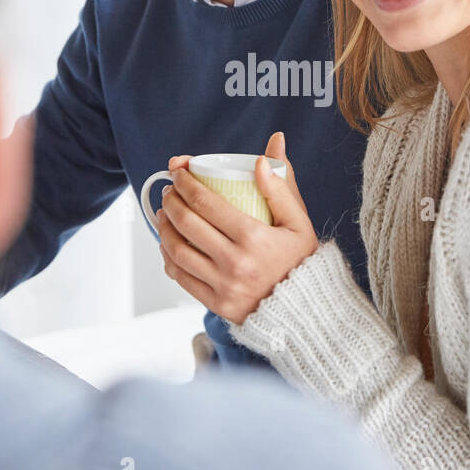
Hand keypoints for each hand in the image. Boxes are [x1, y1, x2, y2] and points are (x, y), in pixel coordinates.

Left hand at [157, 131, 317, 323]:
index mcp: (254, 237)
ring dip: (164, 227)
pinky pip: (181, 277)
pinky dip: (168, 257)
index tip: (178, 173)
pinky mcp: (216, 304)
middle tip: (169, 190)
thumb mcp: (299, 222)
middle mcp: (235, 263)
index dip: (185, 183)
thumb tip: (261, 158)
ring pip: (177, 251)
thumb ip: (281, 188)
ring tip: (164, 213)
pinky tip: (168, 244)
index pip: (206, 203)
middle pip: (187, 223)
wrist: (305, 311)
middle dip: (170, 200)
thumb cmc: (301, 261)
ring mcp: (223, 286)